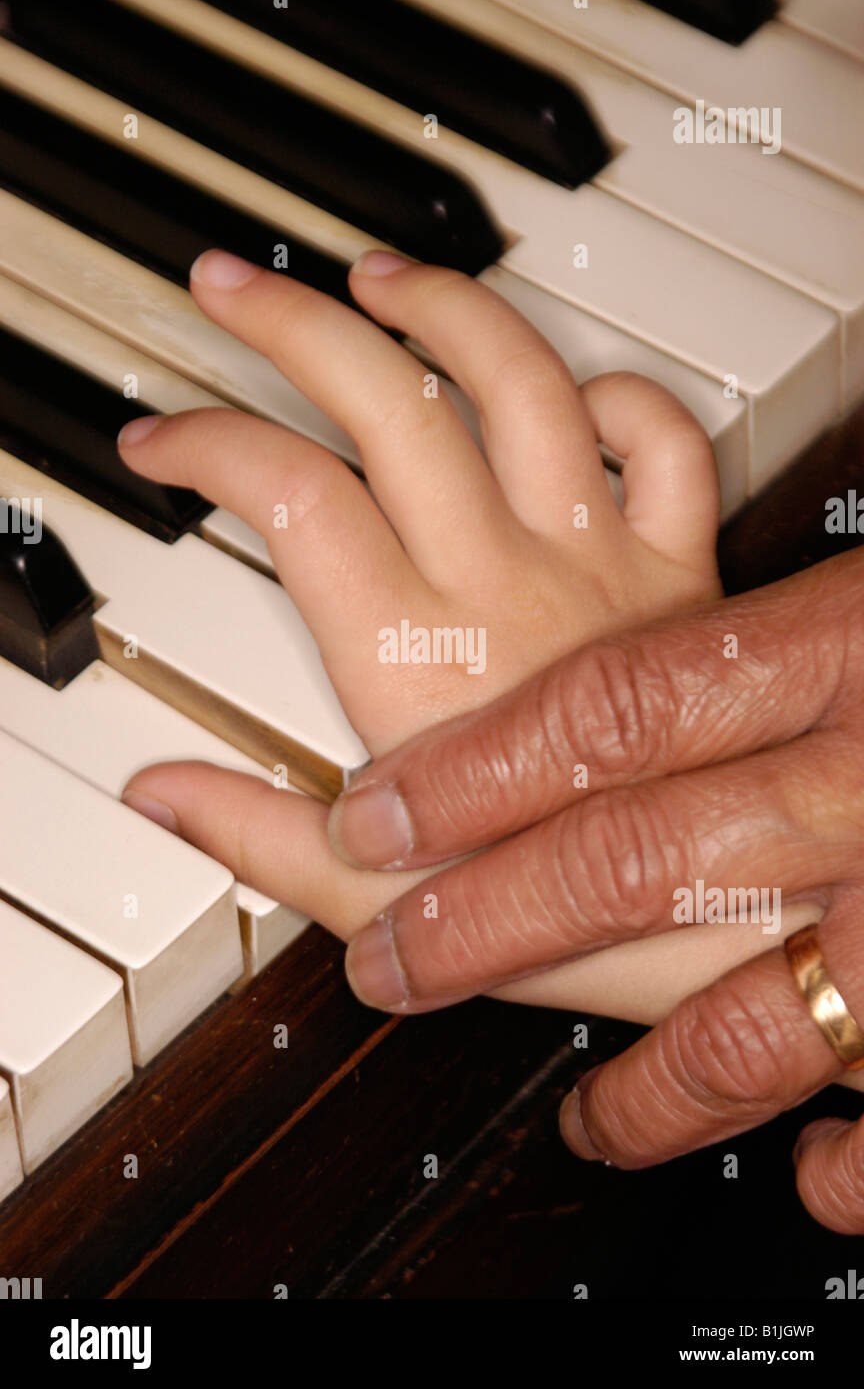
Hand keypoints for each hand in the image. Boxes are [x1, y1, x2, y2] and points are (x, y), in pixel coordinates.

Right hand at [119, 248, 720, 966]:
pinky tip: (573, 391)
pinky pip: (668, 447)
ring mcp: (603, 570)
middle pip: (388, 401)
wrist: (723, 917)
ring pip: (520, 385)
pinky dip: (623, 397)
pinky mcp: (685, 574)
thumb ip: (262, 836)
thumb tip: (166, 794)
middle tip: (234, 289)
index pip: (292, 498)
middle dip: (292, 322)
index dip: (206, 443)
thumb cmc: (570, 917)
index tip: (161, 444)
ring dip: (442, 312)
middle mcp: (509, 590)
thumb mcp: (381, 905)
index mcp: (419, 664)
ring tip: (380, 280)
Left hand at [326, 548, 863, 1231]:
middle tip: (396, 969)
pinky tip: (820, 1184)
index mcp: (851, 652)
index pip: (614, 709)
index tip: (377, 817)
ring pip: (764, 1022)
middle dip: (489, 926)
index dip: (476, 769)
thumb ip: (783, 649)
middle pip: (639, 860)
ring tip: (592, 1126)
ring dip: (654, 1090)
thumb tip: (630, 712)